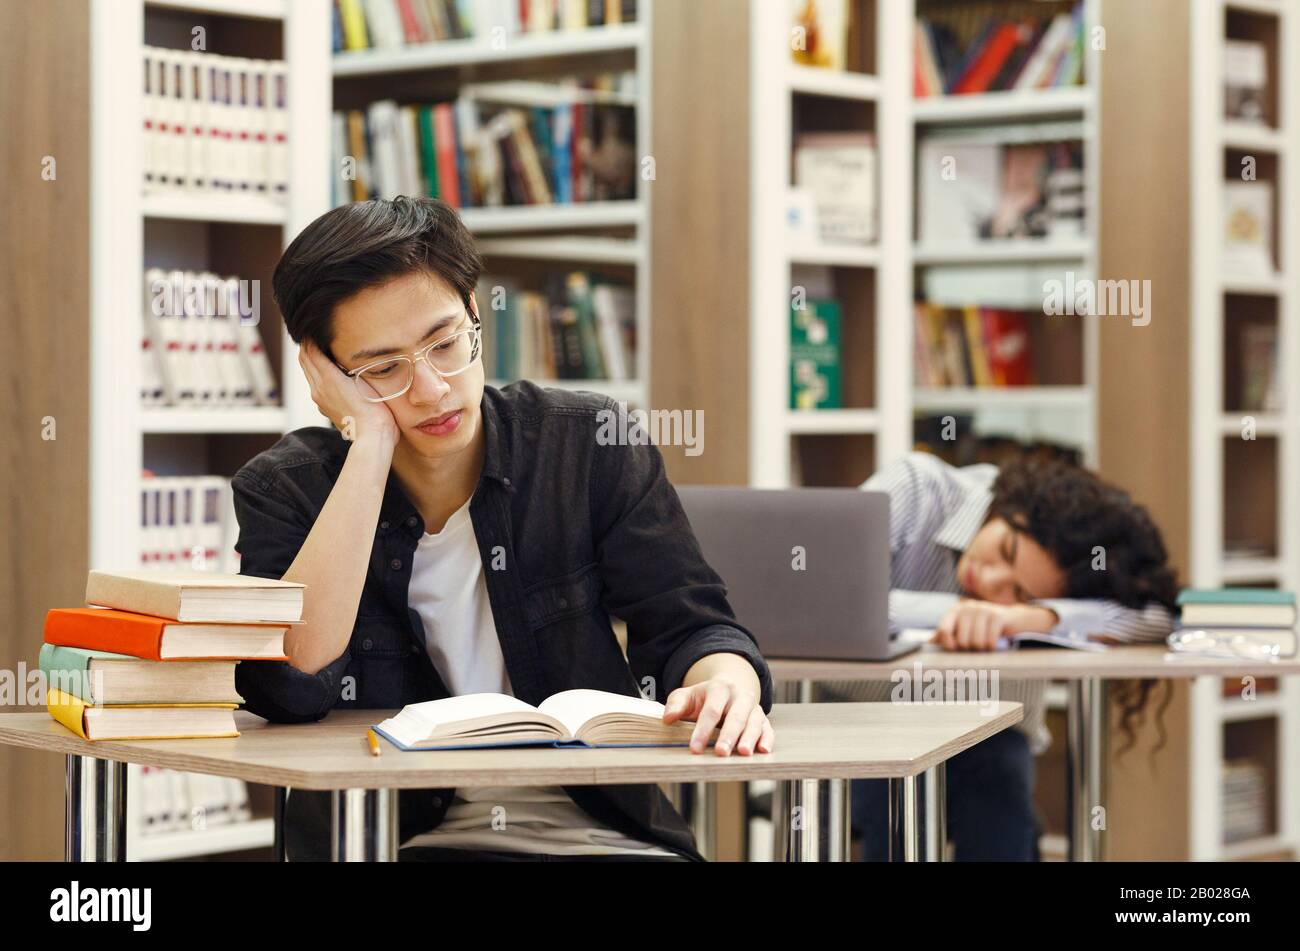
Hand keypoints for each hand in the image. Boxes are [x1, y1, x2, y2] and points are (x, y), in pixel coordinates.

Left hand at [298, 340, 398, 447]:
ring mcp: (320, 398)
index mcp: (327, 378)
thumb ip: (348, 364)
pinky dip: (317, 372)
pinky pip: (315, 384)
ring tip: (320, 347)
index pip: (310, 350)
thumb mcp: (363, 380)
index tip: (315, 327)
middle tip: (313, 333)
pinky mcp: (325, 407)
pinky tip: (329, 371)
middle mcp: (318, 388)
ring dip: (310, 358)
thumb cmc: (374, 410)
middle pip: (304, 359)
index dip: (311, 337)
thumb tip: (339, 351)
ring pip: (308, 372)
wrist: (373, 436)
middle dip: (307, 344)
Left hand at [663, 677, 773, 755]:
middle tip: (721, 752)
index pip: (711, 710)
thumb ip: (676, 704)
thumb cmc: (703, 698)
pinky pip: (767, 729)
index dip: (703, 730)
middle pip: (735, 716)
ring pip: (754, 722)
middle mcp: (740, 697)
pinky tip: (764, 750)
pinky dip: (767, 739)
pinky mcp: (763, 720)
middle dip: (728, 735)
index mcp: (720, 688)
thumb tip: (668, 718)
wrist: (728, 689)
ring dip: (749, 738)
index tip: (695, 748)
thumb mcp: (687, 696)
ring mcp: (753, 708)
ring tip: (743, 753)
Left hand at [933, 600, 1057, 651]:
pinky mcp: (997, 616)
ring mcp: (983, 610)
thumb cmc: (985, 627)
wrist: (1015, 620)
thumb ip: (946, 634)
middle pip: (961, 641)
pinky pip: (989, 642)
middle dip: (971, 648)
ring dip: (983, 648)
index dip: (949, 645)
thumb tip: (927, 642)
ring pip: (976, 643)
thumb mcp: (965, 628)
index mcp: (956, 610)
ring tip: (988, 641)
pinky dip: (993, 647)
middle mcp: (967, 607)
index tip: (957, 649)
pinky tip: (997, 641)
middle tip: (979, 643)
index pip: (943, 631)